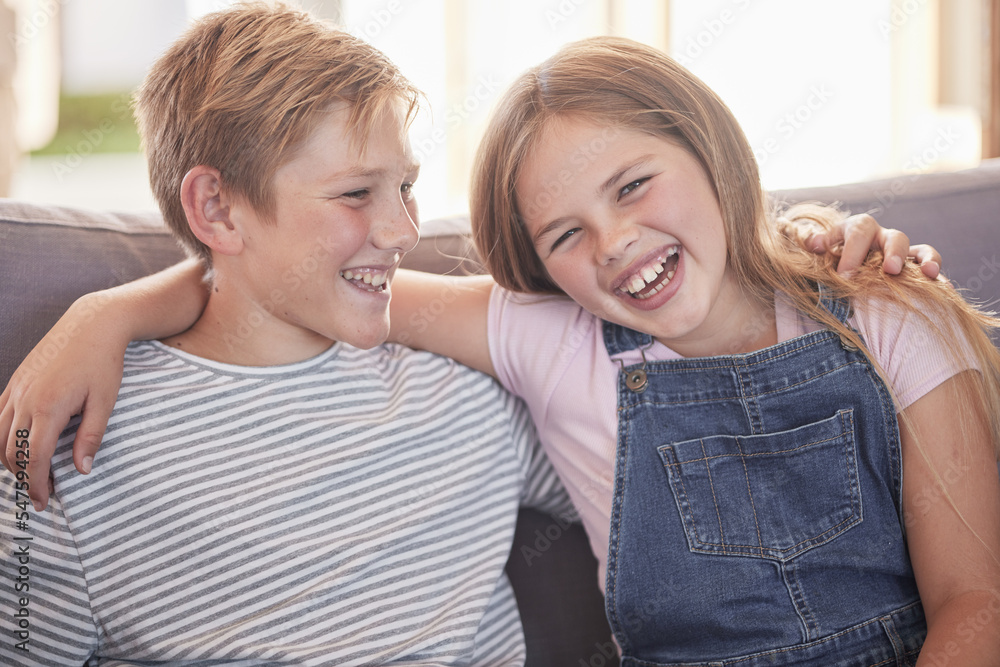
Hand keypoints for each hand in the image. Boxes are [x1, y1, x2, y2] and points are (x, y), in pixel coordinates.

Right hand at [0, 294, 126, 510]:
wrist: (92, 324)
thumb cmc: (103, 363)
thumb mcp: (105, 401)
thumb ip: (91, 437)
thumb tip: (81, 470)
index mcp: (49, 406)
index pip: (36, 457)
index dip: (38, 483)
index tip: (46, 501)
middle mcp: (25, 399)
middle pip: (13, 451)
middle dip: (24, 478)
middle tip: (41, 495)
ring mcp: (16, 389)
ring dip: (11, 460)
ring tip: (30, 475)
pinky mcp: (15, 382)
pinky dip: (2, 438)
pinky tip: (16, 449)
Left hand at [806, 213, 941, 277]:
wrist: (840, 260)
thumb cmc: (829, 254)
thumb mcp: (819, 246)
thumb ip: (816, 243)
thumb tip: (814, 244)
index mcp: (858, 228)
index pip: (858, 231)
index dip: (852, 252)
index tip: (844, 276)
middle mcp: (882, 237)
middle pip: (894, 237)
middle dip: (893, 253)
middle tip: (889, 271)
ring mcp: (900, 251)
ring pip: (918, 249)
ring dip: (925, 260)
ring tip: (928, 274)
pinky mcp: (913, 265)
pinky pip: (929, 266)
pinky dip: (937, 275)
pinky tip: (943, 288)